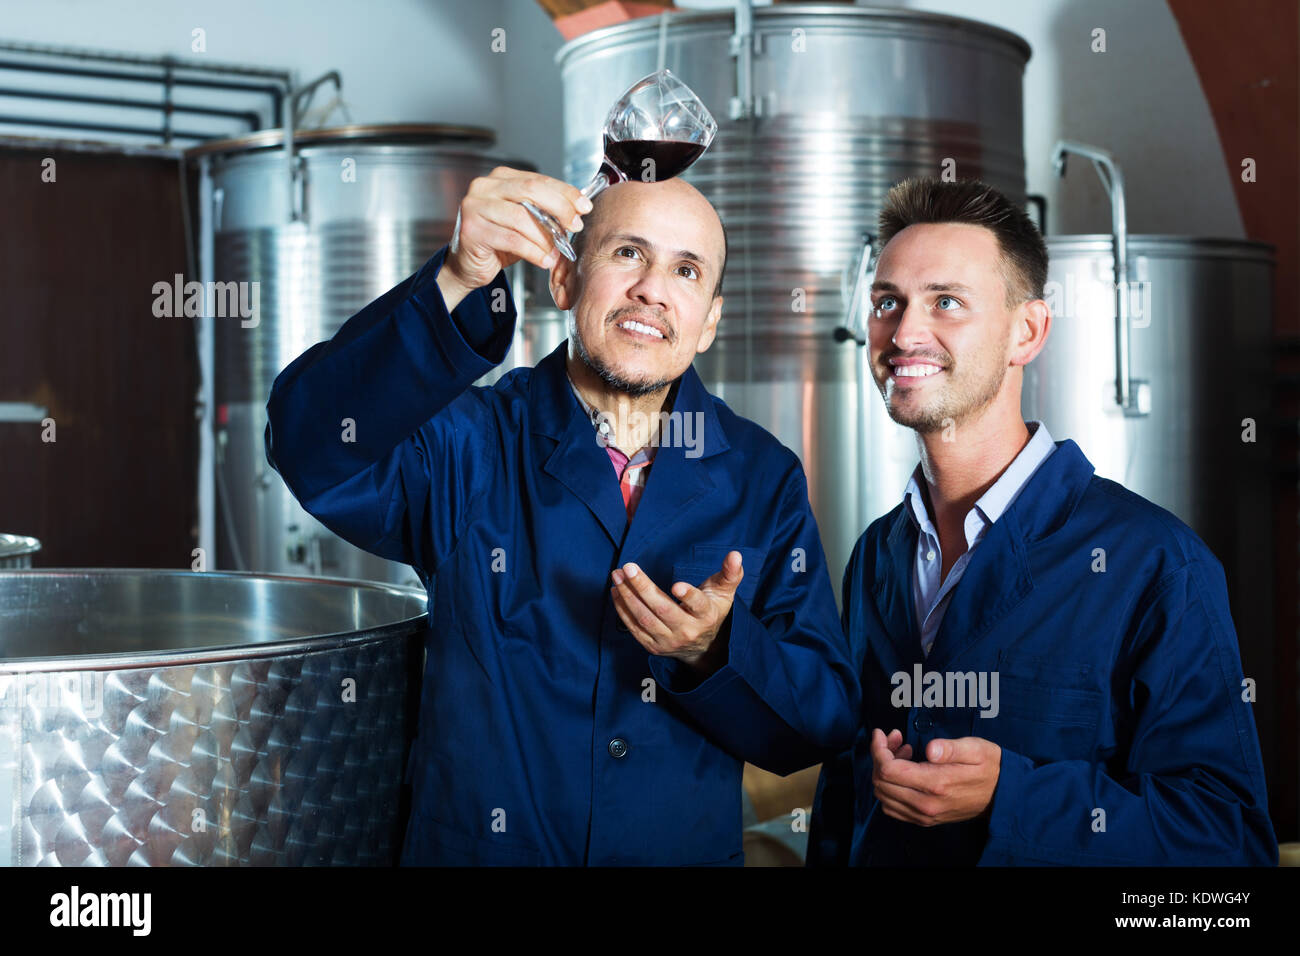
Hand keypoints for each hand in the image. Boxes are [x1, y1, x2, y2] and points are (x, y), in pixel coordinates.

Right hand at [438, 166, 591, 308]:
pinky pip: (511, 239)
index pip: (539, 179)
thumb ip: (545, 211)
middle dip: (559, 208)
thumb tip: (578, 209)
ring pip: (521, 217)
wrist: (468, 265)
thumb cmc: (498, 242)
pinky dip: (533, 251)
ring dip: (545, 236)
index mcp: (501, 178)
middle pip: (531, 191)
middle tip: (574, 225)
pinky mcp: (472, 230)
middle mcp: (485, 187)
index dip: (565, 192)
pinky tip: (543, 260)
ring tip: (556, 251)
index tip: (584, 206)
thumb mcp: (526, 222)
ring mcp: (475, 206)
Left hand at [610, 551, 743, 671]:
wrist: (703, 648)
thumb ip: (730, 573)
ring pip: (644, 618)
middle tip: (628, 567)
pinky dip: (623, 609)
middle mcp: (688, 631)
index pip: (698, 606)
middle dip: (642, 588)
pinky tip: (617, 591)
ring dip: (628, 596)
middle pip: (662, 610)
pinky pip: (634, 628)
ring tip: (617, 575)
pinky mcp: (654, 646)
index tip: (676, 585)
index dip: (688, 596)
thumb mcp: (724, 593)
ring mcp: (669, 641)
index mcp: (707, 616)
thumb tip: (735, 555)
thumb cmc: (712, 611)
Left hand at [870, 729, 1000, 826]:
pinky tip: (904, 772)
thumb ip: (951, 748)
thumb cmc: (989, 766)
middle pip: (881, 782)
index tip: (882, 733)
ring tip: (902, 752)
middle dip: (880, 756)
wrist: (1003, 795)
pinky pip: (892, 808)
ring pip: (883, 795)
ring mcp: (924, 815)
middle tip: (896, 739)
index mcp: (936, 784)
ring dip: (884, 771)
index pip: (888, 770)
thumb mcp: (975, 749)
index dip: (878, 749)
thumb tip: (930, 749)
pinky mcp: (924, 819)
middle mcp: (926, 804)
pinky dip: (889, 788)